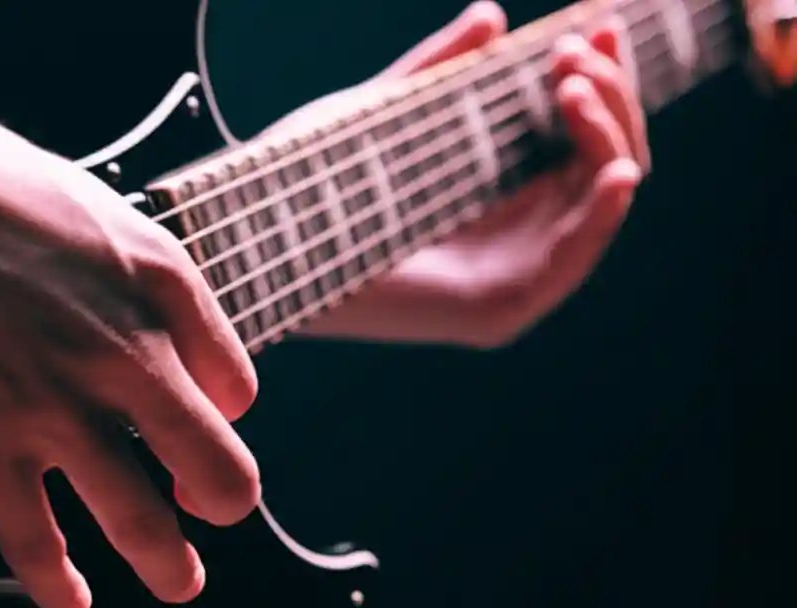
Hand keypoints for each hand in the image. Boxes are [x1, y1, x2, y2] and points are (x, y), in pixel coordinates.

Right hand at [0, 98, 259, 607]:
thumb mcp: (93, 203)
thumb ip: (143, 274)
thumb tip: (171, 333)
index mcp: (156, 288)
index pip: (236, 385)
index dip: (224, 414)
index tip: (205, 424)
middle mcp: (122, 356)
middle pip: (217, 471)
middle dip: (223, 506)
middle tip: (211, 516)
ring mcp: (55, 409)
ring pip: (144, 524)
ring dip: (169, 566)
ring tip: (177, 580)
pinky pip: (37, 542)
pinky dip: (60, 583)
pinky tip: (70, 595)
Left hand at [301, 1, 648, 347]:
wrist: (262, 235)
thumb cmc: (308, 181)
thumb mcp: (382, 112)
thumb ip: (436, 70)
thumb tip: (491, 18)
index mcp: (492, 188)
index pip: (573, 136)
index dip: (599, 82)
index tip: (595, 26)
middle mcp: (510, 230)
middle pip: (599, 163)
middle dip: (609, 99)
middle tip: (578, 51)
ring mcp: (508, 269)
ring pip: (598, 201)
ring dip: (607, 138)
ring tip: (576, 86)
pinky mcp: (498, 306)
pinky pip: (573, 261)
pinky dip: (604, 214)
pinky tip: (618, 169)